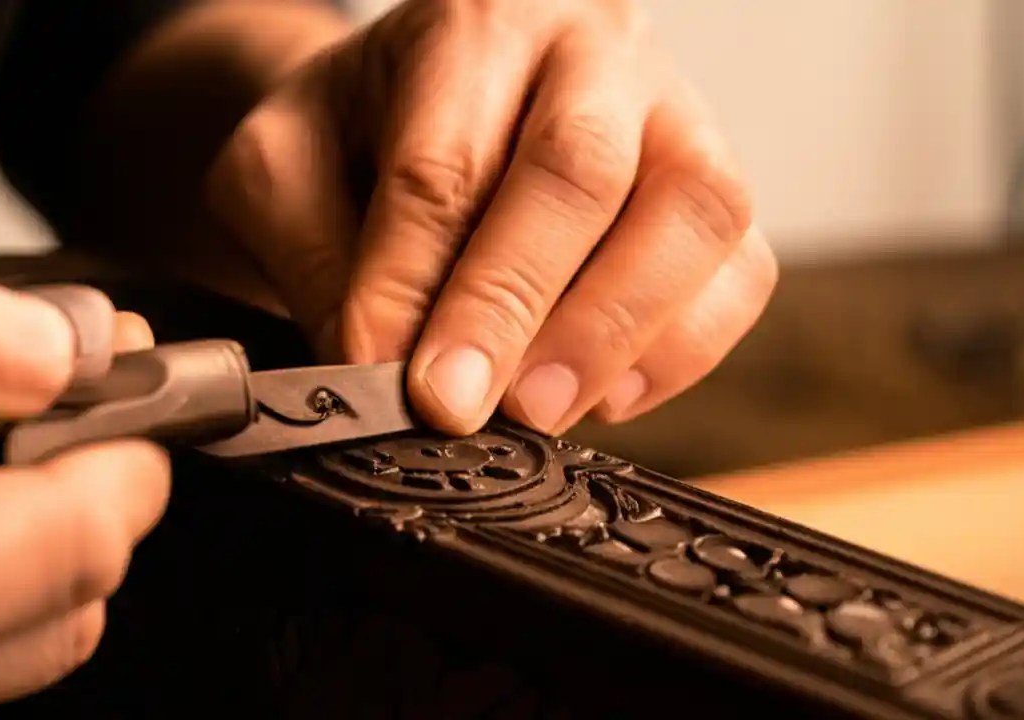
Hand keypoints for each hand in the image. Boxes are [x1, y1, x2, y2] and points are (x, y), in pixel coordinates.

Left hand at [207, 0, 777, 435]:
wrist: (419, 105)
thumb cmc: (355, 137)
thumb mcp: (284, 171)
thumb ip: (318, 259)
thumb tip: (380, 368)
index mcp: (473, 24)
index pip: (449, 162)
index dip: (420, 282)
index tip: (396, 381)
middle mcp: (591, 52)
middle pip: (583, 169)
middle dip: (518, 304)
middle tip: (462, 407)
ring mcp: (675, 116)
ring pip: (695, 211)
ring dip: (615, 331)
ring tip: (534, 410)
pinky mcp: (716, 193)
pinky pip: (740, 275)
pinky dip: (678, 352)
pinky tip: (599, 394)